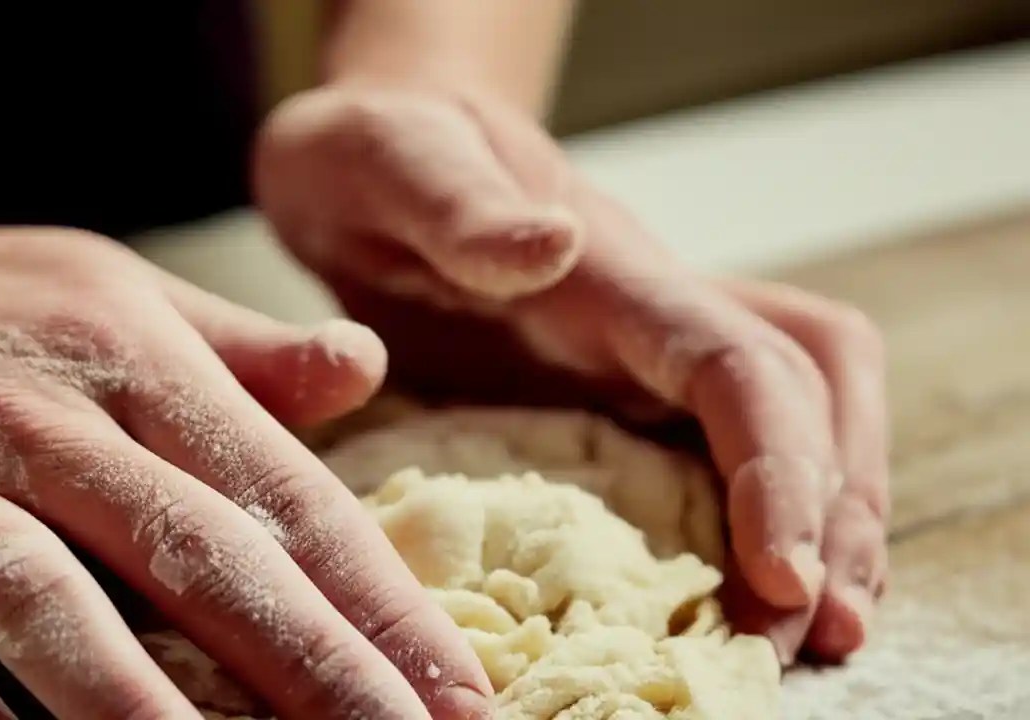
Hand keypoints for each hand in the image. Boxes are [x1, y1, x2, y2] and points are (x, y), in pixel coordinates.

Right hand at [0, 201, 492, 718]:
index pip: (286, 493)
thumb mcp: (123, 292)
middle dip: (316, 667)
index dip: (380, 597)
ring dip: (157, 712)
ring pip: (61, 610)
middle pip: (203, 558)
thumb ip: (246, 348)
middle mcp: (52, 424)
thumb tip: (368, 363)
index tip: (459, 686)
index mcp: (141, 362)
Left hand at [255, 82, 889, 664]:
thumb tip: (555, 244)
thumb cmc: (374, 159)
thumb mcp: (391, 167)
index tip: (782, 576)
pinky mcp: (617, 387)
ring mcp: (641, 351)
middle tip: (820, 637)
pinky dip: (762, 518)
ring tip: (816, 636)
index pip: (733, 359)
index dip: (777, 465)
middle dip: (832, 510)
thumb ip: (459, 208)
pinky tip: (753, 591)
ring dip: (822, 520)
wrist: (370, 150)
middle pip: (805, 390)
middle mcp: (650, 312)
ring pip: (793, 415)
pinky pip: (719, 449)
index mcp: (603, 273)